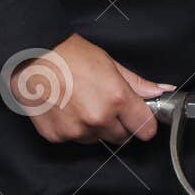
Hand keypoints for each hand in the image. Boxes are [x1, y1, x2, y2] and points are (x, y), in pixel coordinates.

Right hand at [9, 34, 175, 145]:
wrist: (32, 58)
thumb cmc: (71, 55)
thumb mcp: (110, 63)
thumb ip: (137, 83)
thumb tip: (162, 90)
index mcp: (117, 99)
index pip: (145, 129)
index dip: (145, 123)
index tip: (142, 119)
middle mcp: (98, 119)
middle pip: (122, 137)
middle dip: (120, 125)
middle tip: (108, 105)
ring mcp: (76, 131)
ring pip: (97, 139)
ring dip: (96, 127)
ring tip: (82, 102)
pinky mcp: (56, 137)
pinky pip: (74, 139)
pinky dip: (73, 128)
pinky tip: (66, 108)